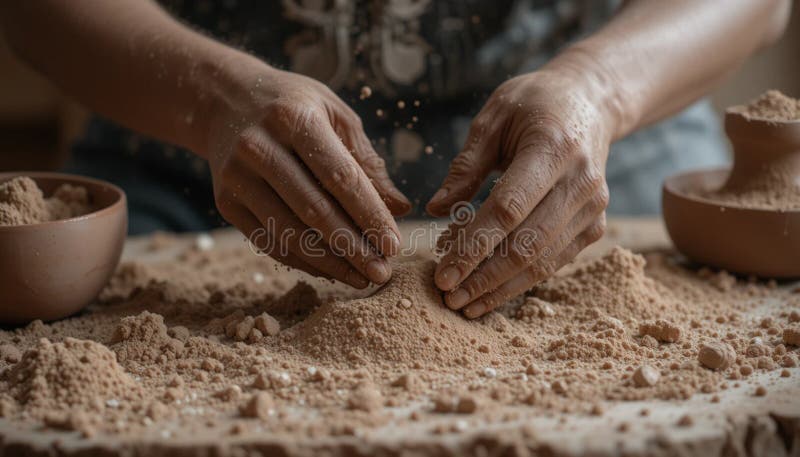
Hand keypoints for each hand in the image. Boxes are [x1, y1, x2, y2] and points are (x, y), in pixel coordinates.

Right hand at [205, 63, 409, 287]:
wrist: (226, 101)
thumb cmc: (295, 107)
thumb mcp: (335, 117)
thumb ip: (366, 162)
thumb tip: (401, 208)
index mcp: (295, 119)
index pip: (340, 177)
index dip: (369, 215)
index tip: (394, 244)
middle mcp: (259, 147)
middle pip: (314, 210)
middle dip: (353, 248)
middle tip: (382, 273)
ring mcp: (237, 177)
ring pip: (289, 233)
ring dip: (330, 263)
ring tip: (361, 278)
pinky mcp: (225, 202)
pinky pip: (268, 241)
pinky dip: (302, 261)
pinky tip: (330, 269)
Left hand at [427, 70, 609, 317]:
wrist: (590, 102)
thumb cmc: (534, 104)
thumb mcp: (494, 117)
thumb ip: (466, 165)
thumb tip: (435, 209)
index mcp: (553, 149)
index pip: (508, 209)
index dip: (473, 246)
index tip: (443, 272)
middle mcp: (580, 182)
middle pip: (527, 244)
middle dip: (484, 277)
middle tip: (448, 297)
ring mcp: (592, 207)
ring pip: (544, 261)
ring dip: (502, 287)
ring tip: (466, 304)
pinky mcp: (594, 224)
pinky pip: (556, 261)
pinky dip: (523, 280)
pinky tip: (492, 292)